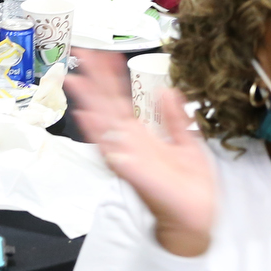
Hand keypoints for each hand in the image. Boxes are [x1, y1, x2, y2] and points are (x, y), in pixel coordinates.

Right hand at [66, 50, 213, 255]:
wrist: (195, 217)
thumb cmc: (189, 186)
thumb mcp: (187, 143)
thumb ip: (176, 118)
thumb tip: (166, 90)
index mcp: (141, 135)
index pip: (122, 100)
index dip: (114, 77)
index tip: (106, 54)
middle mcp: (129, 142)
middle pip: (106, 104)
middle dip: (94, 79)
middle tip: (81, 54)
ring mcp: (126, 155)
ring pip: (102, 122)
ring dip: (88, 101)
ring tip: (75, 79)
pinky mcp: (130, 170)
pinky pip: (109, 149)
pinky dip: (97, 133)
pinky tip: (86, 116)